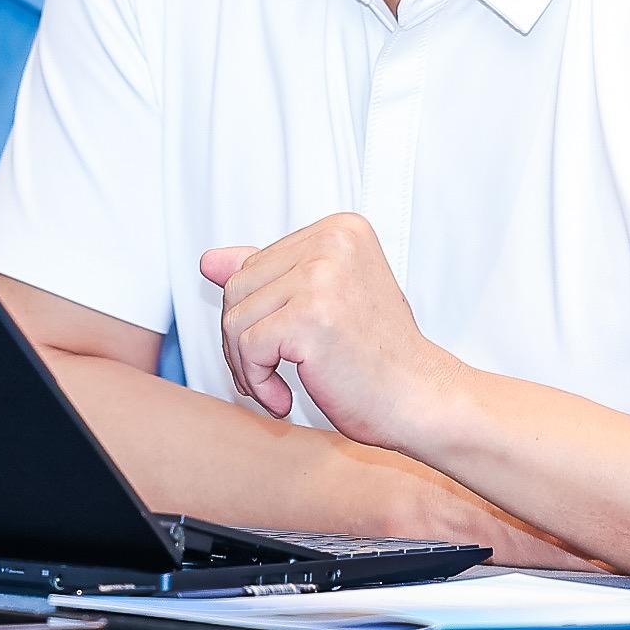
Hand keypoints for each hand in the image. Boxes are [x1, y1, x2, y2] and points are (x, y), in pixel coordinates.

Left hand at [201, 213, 460, 453]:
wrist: (421, 401)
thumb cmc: (378, 358)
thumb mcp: (323, 302)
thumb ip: (271, 276)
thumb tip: (208, 261)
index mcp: (340, 229)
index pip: (255, 263)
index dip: (257, 315)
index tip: (284, 346)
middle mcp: (332, 242)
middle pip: (238, 287)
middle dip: (244, 339)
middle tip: (274, 373)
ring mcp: (322, 277)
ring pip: (235, 319)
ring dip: (248, 365)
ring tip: (279, 386)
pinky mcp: (310, 317)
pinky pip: (246, 349)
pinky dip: (257, 382)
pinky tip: (285, 398)